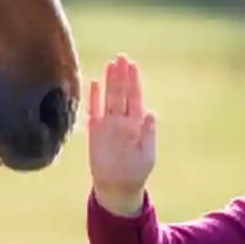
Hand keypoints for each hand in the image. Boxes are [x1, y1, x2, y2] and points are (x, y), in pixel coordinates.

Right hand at [87, 54, 156, 215]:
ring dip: (109, 81)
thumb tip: (150, 113)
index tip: (133, 65)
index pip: (135, 97)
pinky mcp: (95, 130)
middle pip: (122, 93)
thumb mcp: (147, 154)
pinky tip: (94, 82)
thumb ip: (148, 134)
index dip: (134, 81)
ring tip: (110, 64)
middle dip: (122, 75)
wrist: (118, 187)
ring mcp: (108, 123)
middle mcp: (122, 119)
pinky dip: (94, 97)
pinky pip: (93, 110)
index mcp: (137, 123)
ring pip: (109, 97)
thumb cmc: (136, 171)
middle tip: (122, 57)